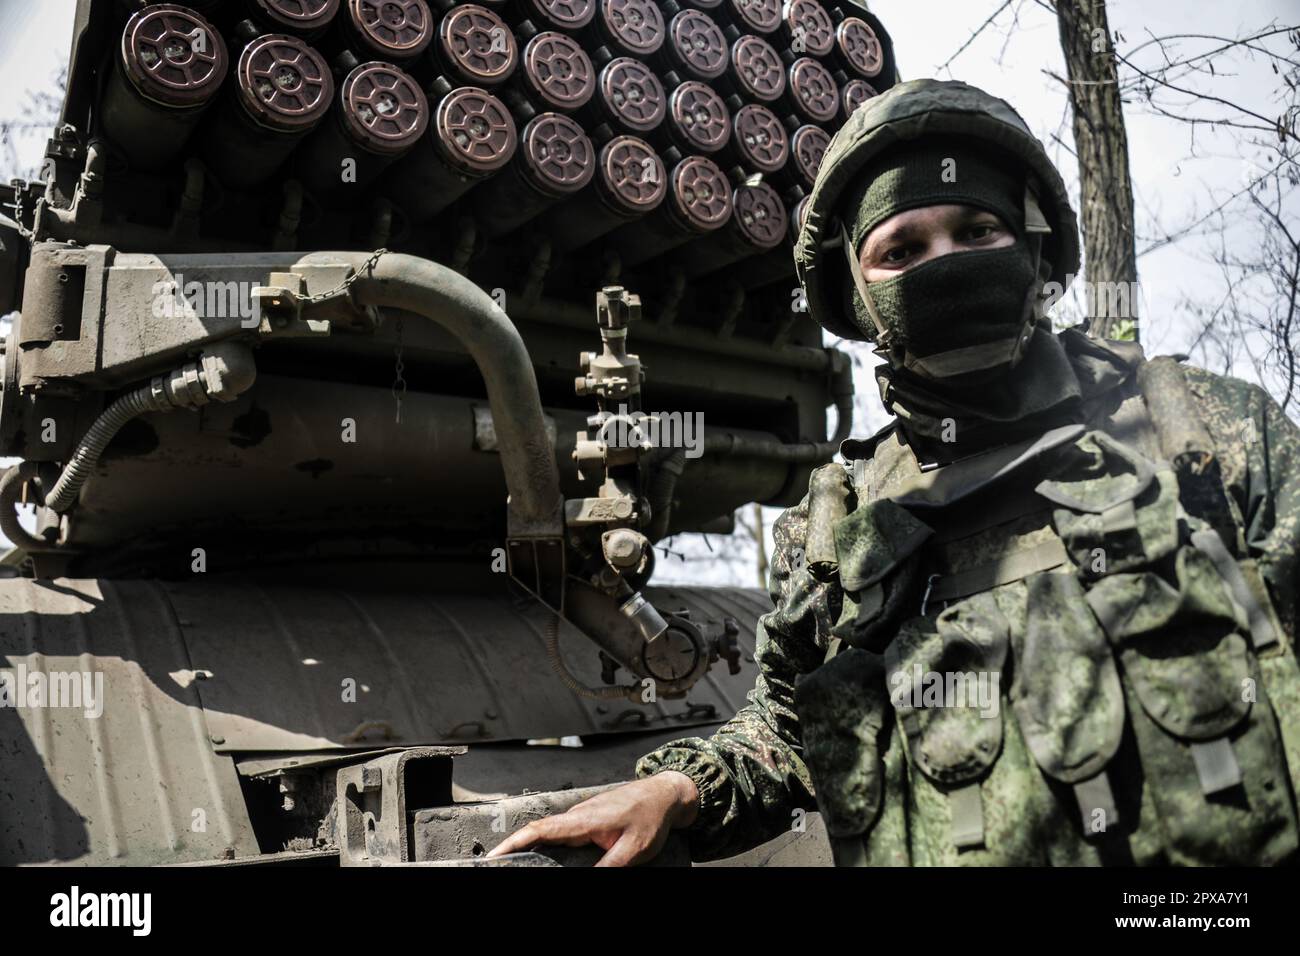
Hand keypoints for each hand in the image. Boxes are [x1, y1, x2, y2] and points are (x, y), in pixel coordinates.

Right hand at [484, 771, 699, 866]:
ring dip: (531, 845)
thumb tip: (589, 879)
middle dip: (516, 847)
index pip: (540, 830)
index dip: (514, 841)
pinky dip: (547, 844)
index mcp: (583, 820)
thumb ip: (608, 867)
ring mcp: (583, 817)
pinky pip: (562, 834)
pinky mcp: (589, 820)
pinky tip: (547, 855)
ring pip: (550, 833)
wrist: (665, 795)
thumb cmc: (651, 816)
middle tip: (500, 862)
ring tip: (516, 861)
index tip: (496, 853)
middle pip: (539, 833)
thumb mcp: (632, 850)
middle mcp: (578, 816)